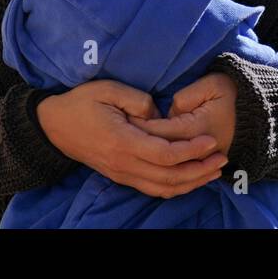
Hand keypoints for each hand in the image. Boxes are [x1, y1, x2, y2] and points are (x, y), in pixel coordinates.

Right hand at [36, 79, 227, 198]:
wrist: (54, 126)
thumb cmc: (82, 102)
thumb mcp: (108, 89)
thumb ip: (138, 100)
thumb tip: (160, 113)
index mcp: (122, 141)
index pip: (165, 154)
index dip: (191, 150)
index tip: (212, 141)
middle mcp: (123, 164)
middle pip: (169, 177)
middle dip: (199, 170)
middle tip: (223, 158)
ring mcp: (122, 174)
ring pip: (163, 188)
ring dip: (191, 182)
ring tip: (214, 171)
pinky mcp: (121, 176)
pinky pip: (153, 189)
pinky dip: (176, 187)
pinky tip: (192, 179)